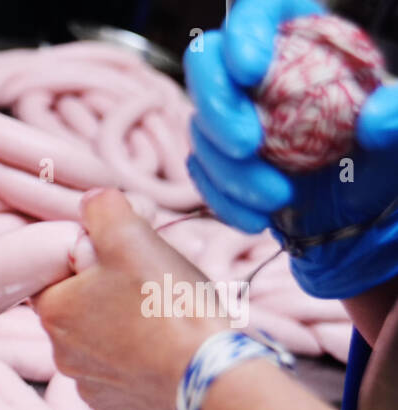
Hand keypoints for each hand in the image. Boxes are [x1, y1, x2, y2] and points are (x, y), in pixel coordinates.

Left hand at [32, 190, 227, 409]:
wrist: (208, 375)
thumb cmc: (169, 306)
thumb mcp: (133, 237)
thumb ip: (103, 209)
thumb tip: (91, 202)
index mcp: (54, 310)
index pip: (55, 276)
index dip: (87, 262)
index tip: (121, 262)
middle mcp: (60, 354)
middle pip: (79, 311)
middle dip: (107, 298)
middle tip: (149, 290)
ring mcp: (86, 387)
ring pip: (99, 347)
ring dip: (122, 333)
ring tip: (162, 324)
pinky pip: (118, 380)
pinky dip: (137, 368)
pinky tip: (163, 356)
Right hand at [185, 0, 397, 298]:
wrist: (360, 205)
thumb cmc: (382, 155)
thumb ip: (396, 113)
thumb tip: (375, 119)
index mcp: (298, 36)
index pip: (257, 13)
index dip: (244, 34)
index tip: (251, 72)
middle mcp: (255, 71)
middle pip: (206, 66)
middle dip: (217, 106)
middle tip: (247, 144)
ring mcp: (230, 114)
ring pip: (201, 127)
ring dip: (228, 169)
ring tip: (278, 197)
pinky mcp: (217, 157)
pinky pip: (202, 173)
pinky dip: (224, 199)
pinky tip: (256, 219)